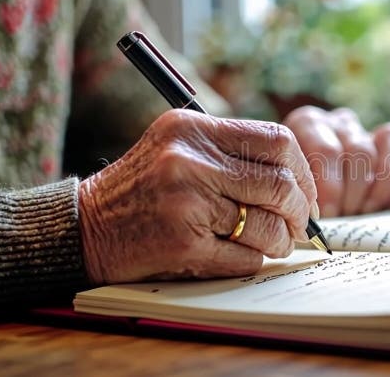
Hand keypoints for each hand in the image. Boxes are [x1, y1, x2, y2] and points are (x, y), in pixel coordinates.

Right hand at [78, 110, 317, 284]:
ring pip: (267, 224)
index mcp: (194, 129)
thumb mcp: (180, 147)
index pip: (277, 139)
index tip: (305, 192)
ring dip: (281, 241)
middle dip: (300, 211)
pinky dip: (254, 259)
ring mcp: (185, 202)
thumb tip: (298, 180)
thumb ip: (232, 152)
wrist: (85, 226)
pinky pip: (244, 256)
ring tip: (276, 243)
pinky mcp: (181, 242)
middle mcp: (189, 160)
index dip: (302, 170)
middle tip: (300, 225)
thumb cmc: (143, 188)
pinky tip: (243, 255)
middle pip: (279, 183)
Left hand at [283, 106, 389, 216]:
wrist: (304, 201)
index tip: (326, 214)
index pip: (328, 150)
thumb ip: (299, 194)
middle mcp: (343, 124)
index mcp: (310, 124)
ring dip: (374, 196)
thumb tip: (314, 217)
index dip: (329, 187)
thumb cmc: (293, 197)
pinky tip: (376, 213)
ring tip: (359, 214)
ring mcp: (376, 140)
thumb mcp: (289, 190)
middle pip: (360, 153)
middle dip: (351, 193)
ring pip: (389, 160)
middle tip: (343, 216)